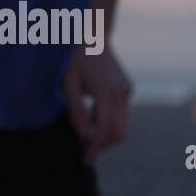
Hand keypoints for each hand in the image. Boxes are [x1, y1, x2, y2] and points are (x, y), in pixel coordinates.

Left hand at [63, 46, 131, 163]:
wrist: (92, 36)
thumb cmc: (74, 58)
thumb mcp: (68, 83)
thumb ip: (75, 110)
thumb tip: (84, 136)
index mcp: (107, 90)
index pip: (106, 128)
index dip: (96, 147)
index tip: (85, 158)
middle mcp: (122, 92)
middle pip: (119, 132)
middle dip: (103, 146)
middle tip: (86, 153)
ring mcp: (127, 91)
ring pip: (122, 125)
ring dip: (104, 134)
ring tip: (85, 132)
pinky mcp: (127, 90)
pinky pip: (120, 114)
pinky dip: (107, 122)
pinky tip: (91, 118)